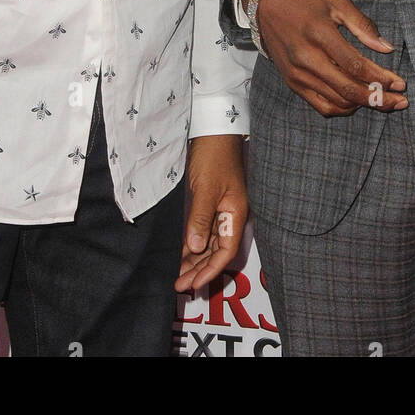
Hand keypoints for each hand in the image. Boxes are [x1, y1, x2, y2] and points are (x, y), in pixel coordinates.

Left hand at [176, 134, 247, 292]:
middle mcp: (230, 215)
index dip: (211, 270)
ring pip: (210, 242)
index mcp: (236, 213)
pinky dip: (193, 243)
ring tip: (178, 274)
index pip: (226, 251)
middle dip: (200, 269)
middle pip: (217, 251)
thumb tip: (196, 248)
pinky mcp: (210, 202)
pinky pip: (203, 230)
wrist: (213, 129)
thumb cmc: (213, 155)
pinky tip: (181, 253)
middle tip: (179, 285)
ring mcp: (221, 209)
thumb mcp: (205, 189)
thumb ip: (201, 219)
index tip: (194, 284)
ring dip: (195, 259)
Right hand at [254, 0, 405, 117]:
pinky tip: (357, 102)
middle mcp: (306, 57)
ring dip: (363, 105)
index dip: (381, 77)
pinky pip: (321, 106)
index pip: (356, 65)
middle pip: (348, 89)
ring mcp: (297, 73)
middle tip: (400, 101)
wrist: (268, 2)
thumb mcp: (337, 1)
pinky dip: (342, 108)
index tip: (400, 83)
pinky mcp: (292, 82)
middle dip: (378, 98)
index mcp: (319, 34)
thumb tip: (386, 48)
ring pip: (337, 101)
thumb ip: (363, 25)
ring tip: (383, 101)